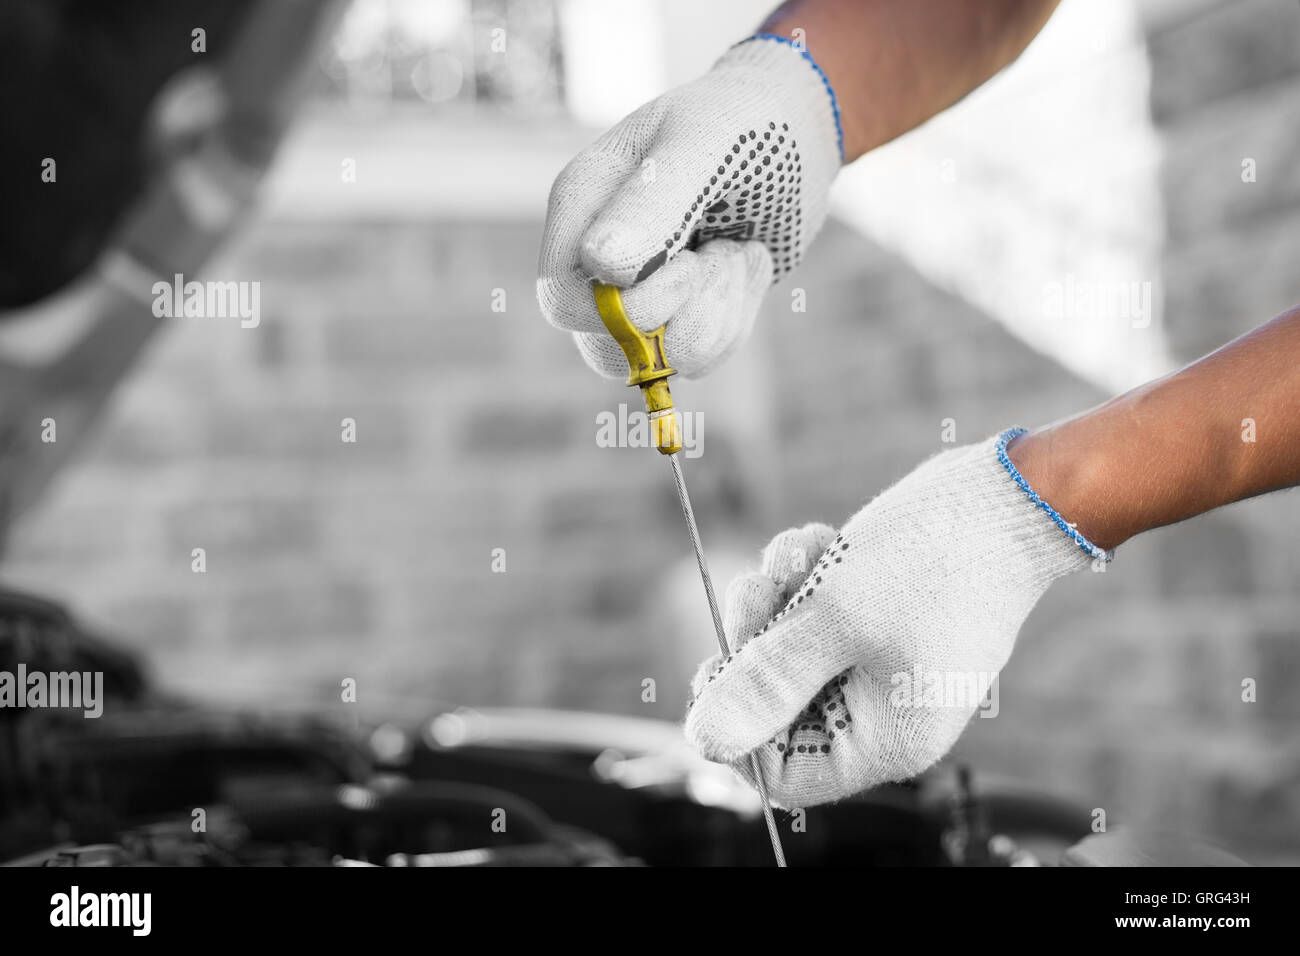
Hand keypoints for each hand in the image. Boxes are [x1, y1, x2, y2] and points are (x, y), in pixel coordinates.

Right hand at [537, 35, 841, 379]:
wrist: (797, 131)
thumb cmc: (743, 122)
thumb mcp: (704, 146)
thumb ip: (653, 203)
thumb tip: (600, 263)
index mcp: (581, 208)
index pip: (562, 303)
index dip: (625, 309)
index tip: (688, 262)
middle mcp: (597, 258)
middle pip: (606, 350)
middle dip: (681, 321)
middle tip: (720, 255)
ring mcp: (637, 292)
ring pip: (657, 364)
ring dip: (719, 313)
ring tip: (735, 249)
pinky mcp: (681, 314)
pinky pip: (699, 360)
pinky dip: (738, 317)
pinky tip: (747, 262)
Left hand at [684, 431, 1106, 806]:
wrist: (1007, 495)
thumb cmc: (930, 562)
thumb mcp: (831, 621)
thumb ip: (765, 681)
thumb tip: (704, 738)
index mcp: (885, 740)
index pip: (786, 775)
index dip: (740, 731)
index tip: (717, 666)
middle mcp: (888, 714)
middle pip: (784, 706)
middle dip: (758, 642)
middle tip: (756, 589)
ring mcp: (887, 667)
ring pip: (795, 650)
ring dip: (779, 598)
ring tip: (795, 554)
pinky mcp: (883, 624)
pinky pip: (820, 616)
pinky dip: (807, 578)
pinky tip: (820, 540)